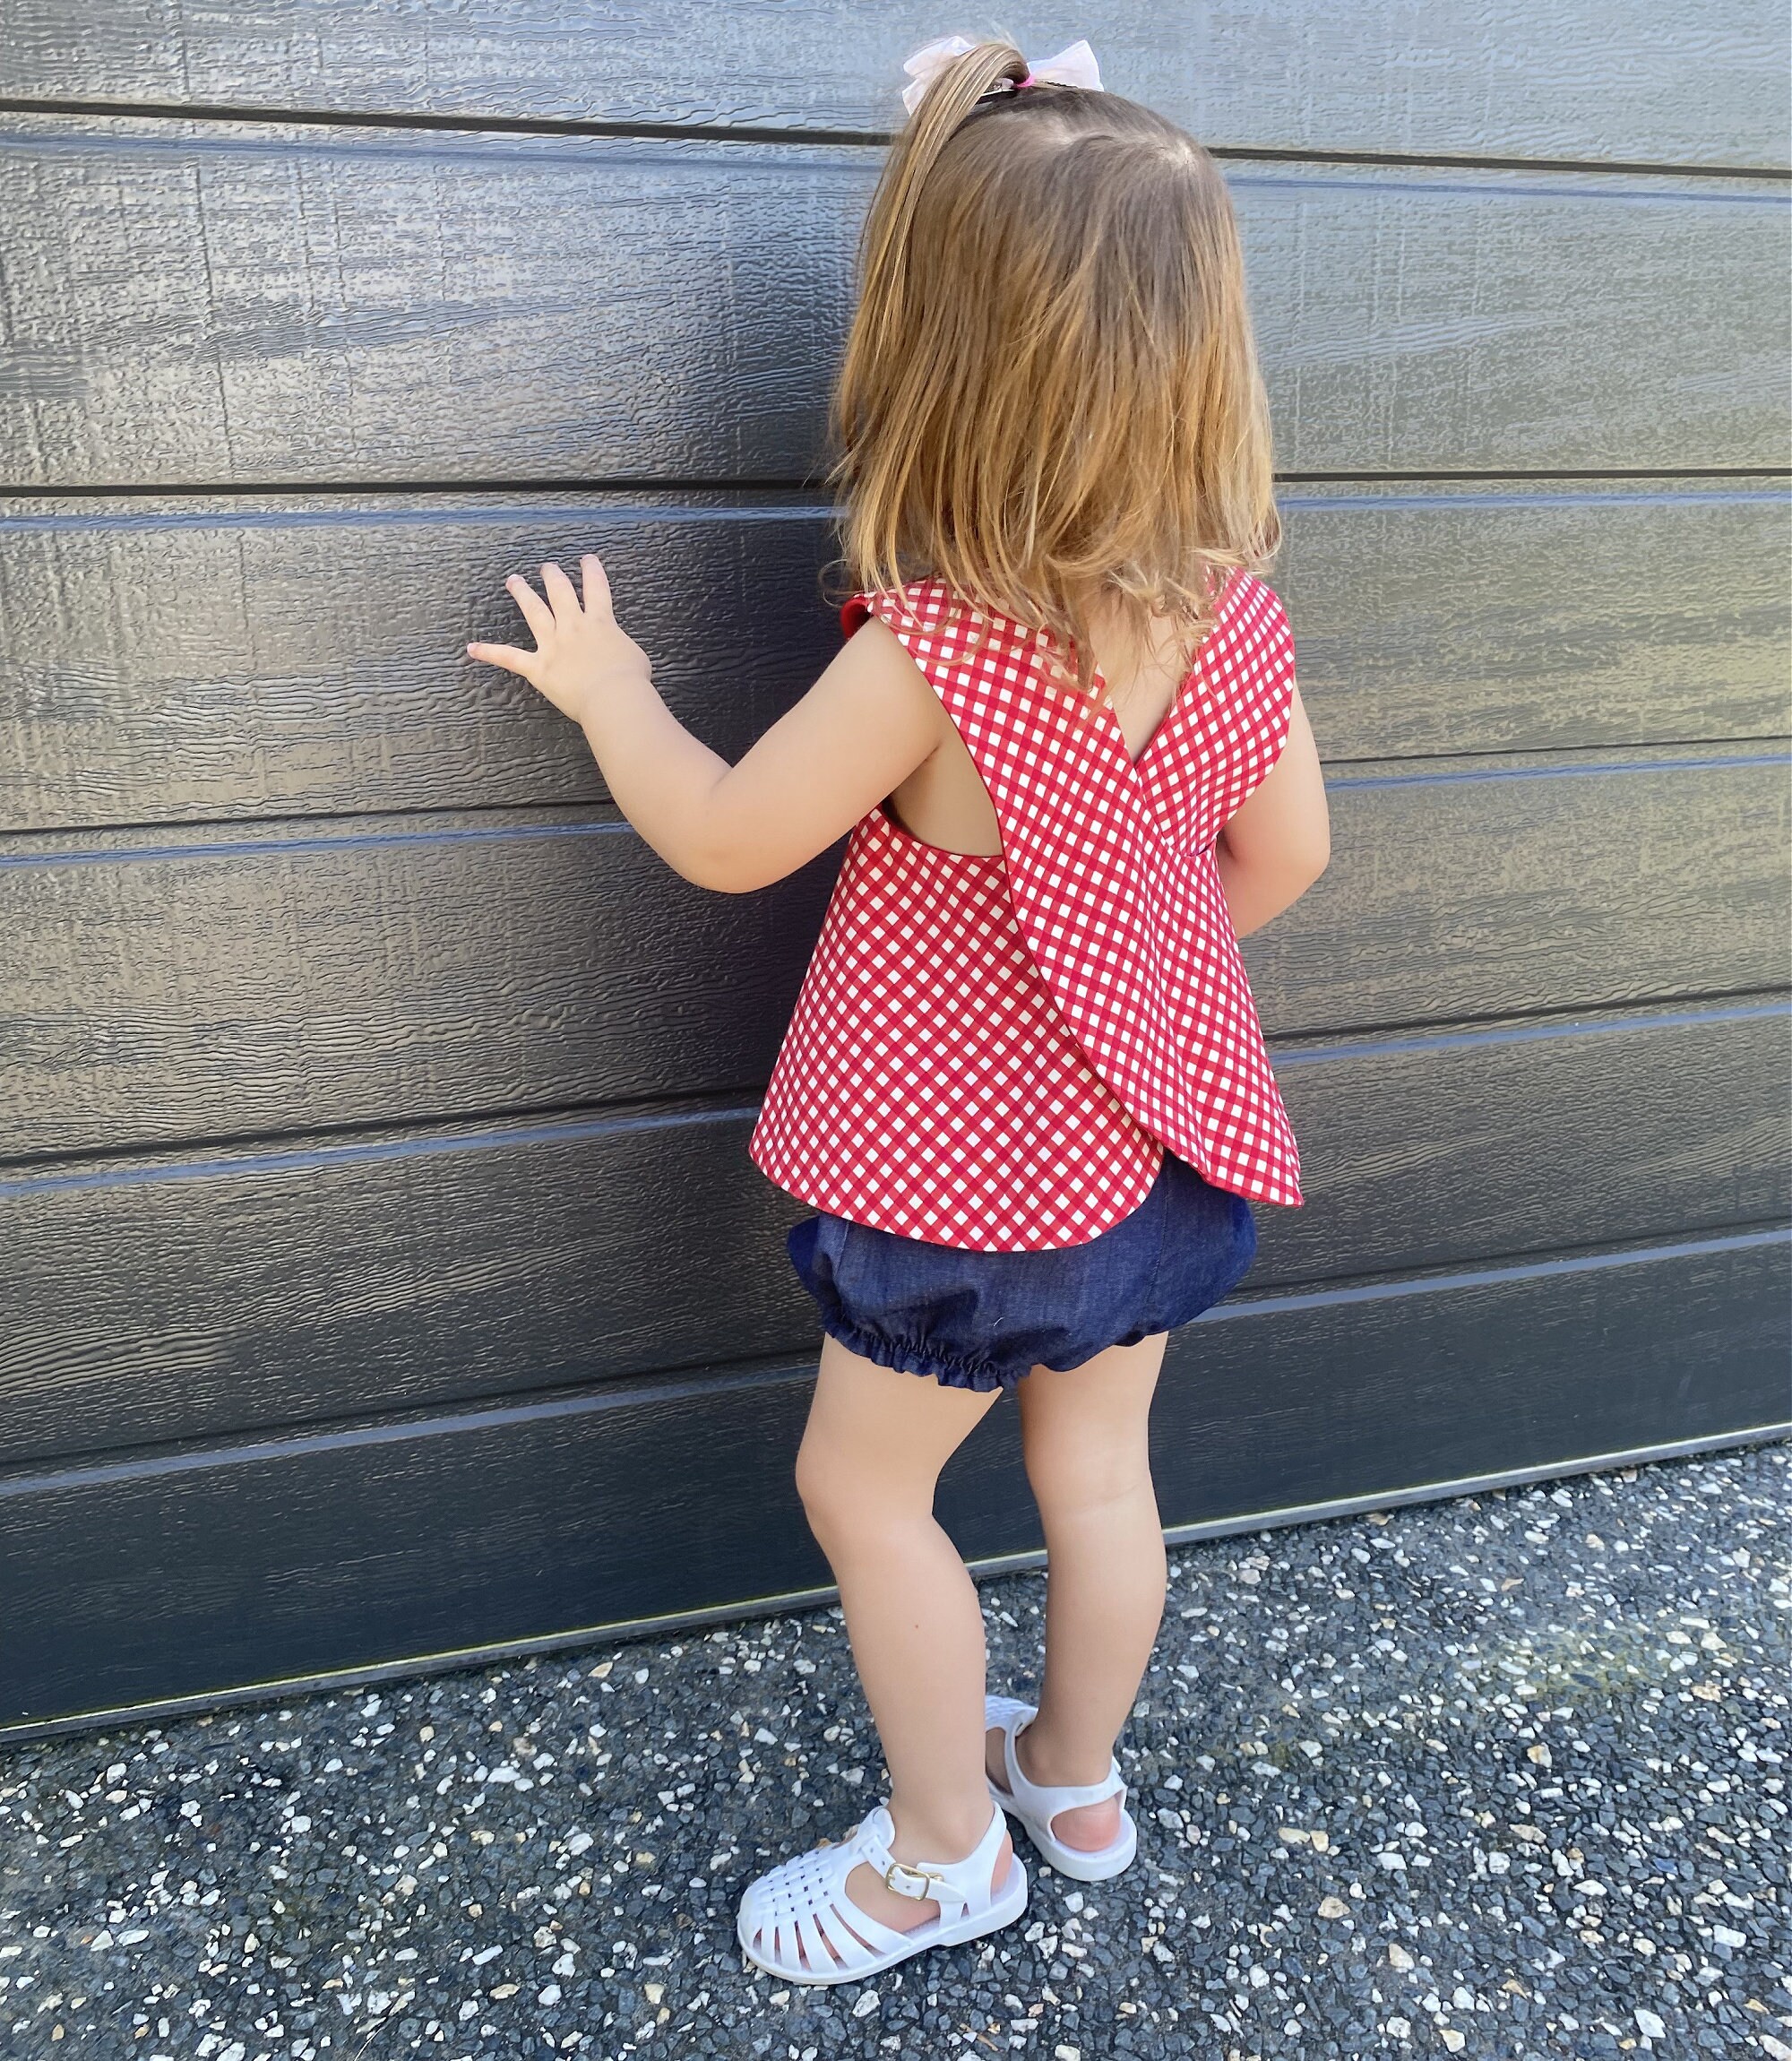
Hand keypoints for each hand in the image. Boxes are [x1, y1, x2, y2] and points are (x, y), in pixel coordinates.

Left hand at [467, 555, 650, 729]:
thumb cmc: (630, 680)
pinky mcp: (539, 667)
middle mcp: (573, 627)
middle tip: (547, 567)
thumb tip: (615, 650)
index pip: (596, 589)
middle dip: (553, 576)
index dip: (592, 571)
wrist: (613, 697)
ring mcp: (553, 644)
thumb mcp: (635, 656)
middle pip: (560, 592)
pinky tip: (472, 648)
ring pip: (534, 611)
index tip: (587, 559)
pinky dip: (490, 653)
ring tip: (514, 580)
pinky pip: (510, 658)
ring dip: (523, 593)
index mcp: (600, 622)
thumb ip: (620, 646)